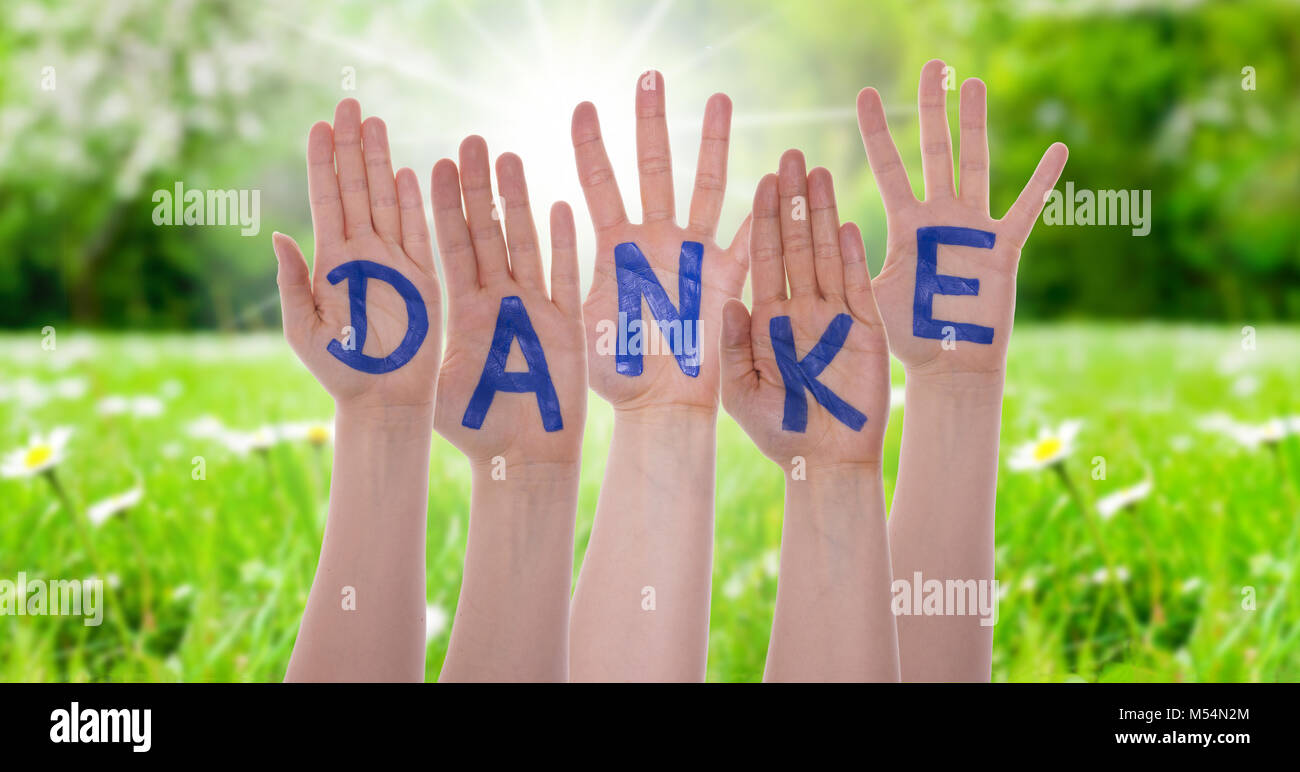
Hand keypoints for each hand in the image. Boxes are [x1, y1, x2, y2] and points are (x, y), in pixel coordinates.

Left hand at [272, 99, 441, 410]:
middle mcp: (362, 254)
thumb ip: (292, 282)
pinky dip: (414, 202)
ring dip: (381, 161)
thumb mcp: (303, 329)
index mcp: (331, 261)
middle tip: (348, 103)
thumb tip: (277, 236)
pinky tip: (408, 171)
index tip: (318, 125)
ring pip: (387, 199)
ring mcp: (394, 262)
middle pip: (355, 187)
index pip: (325, 199)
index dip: (322, 162)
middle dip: (351, 145)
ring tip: (374, 122)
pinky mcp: (424, 278)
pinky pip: (420, 231)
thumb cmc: (339, 371)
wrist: (383, 399)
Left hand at [429, 137, 586, 466]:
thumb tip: (353, 315)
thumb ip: (407, 348)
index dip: (438, 206)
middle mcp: (497, 301)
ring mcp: (533, 310)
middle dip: (478, 188)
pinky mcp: (565, 326)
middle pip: (486, 234)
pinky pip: (564, 278)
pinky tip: (561, 206)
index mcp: (462, 310)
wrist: (524, 460)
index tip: (428, 164)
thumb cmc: (474, 428)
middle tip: (470, 141)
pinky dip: (563, 245)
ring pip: (524, 244)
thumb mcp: (427, 381)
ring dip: (517, 202)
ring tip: (508, 157)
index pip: (447, 246)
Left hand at [571, 71, 749, 414]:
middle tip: (651, 76)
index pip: (598, 184)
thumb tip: (551, 254)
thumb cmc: (615, 376)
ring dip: (713, 145)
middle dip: (651, 123)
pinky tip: (778, 174)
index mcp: (615, 249)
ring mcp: (693, 256)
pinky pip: (750, 238)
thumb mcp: (584, 327)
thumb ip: (574, 287)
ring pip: (705, 188)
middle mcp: (655, 241)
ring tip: (720, 99)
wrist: (660, 410)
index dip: (590, 145)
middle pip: (653, 169)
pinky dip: (765, 210)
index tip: (582, 104)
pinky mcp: (727, 280)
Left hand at [720, 152, 890, 469]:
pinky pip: (856, 287)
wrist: (824, 463)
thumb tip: (728, 305)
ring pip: (824, 255)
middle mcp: (799, 309)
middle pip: (794, 243)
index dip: (762, 218)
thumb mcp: (740, 391)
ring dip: (821, 214)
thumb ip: (733, 349)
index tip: (760, 179)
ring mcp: (833, 317)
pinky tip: (845, 225)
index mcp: (765, 318)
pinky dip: (850, 258)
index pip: (762, 257)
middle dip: (792, 200)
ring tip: (818, 172)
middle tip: (792, 154)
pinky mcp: (865, 331)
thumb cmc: (777, 431)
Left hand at [857, 59, 1066, 379]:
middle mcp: (939, 217)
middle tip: (933, 66)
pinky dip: (1043, 180)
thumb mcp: (869, 297)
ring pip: (975, 165)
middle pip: (935, 151)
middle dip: (932, 109)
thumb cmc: (906, 336)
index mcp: (905, 225)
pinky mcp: (1003, 248)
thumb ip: (849, 266)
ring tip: (973, 83)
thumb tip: (822, 238)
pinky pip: (1027, 208)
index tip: (863, 94)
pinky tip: (1058, 148)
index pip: (888, 167)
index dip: (876, 131)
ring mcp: (973, 228)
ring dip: (976, 124)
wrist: (949, 366)